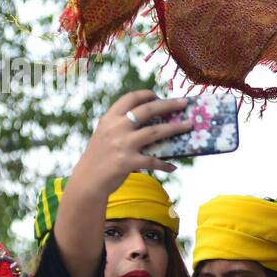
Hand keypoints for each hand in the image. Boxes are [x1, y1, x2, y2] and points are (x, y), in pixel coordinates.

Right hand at [71, 90, 193, 197]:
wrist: (87, 181)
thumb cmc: (100, 158)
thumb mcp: (106, 135)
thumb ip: (122, 126)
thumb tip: (154, 122)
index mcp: (109, 118)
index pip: (130, 98)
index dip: (147, 95)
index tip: (159, 96)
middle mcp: (116, 128)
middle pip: (148, 110)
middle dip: (169, 105)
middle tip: (184, 103)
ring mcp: (122, 144)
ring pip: (155, 132)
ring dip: (175, 128)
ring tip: (189, 126)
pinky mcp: (127, 162)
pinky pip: (153, 160)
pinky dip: (165, 164)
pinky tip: (173, 167)